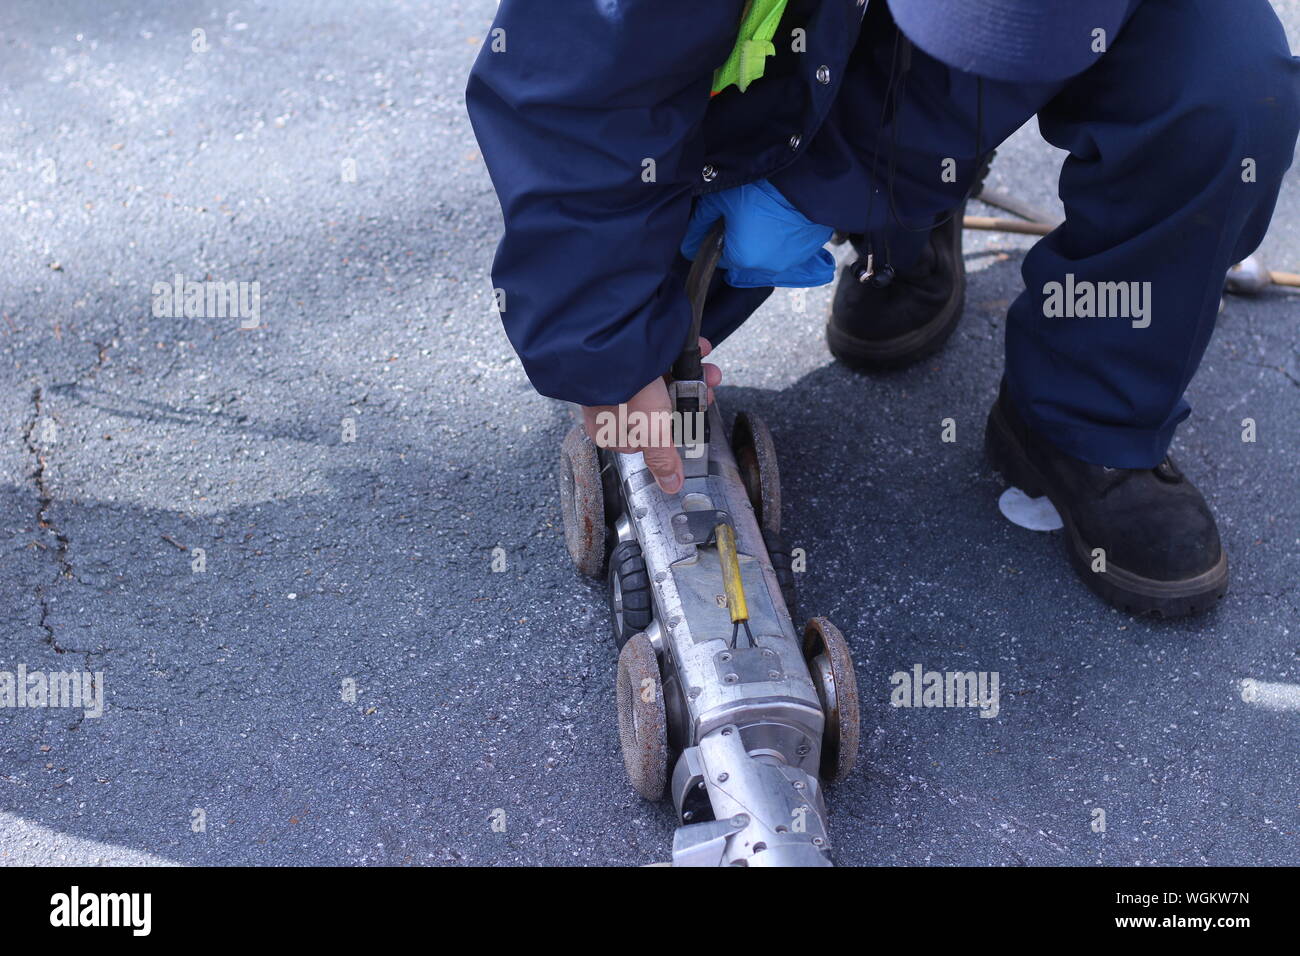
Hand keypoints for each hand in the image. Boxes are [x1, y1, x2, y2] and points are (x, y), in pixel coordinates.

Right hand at [582, 337, 720, 494]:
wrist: (613, 341)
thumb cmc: (625, 390)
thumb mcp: (651, 431)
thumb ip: (662, 459)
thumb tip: (671, 487)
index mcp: (611, 431)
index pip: (647, 439)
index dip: (673, 428)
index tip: (692, 417)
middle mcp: (612, 406)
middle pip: (659, 408)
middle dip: (689, 398)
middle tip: (706, 389)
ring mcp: (618, 379)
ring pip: (662, 383)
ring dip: (691, 376)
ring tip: (707, 370)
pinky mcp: (626, 355)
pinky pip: (657, 360)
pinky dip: (680, 356)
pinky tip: (696, 350)